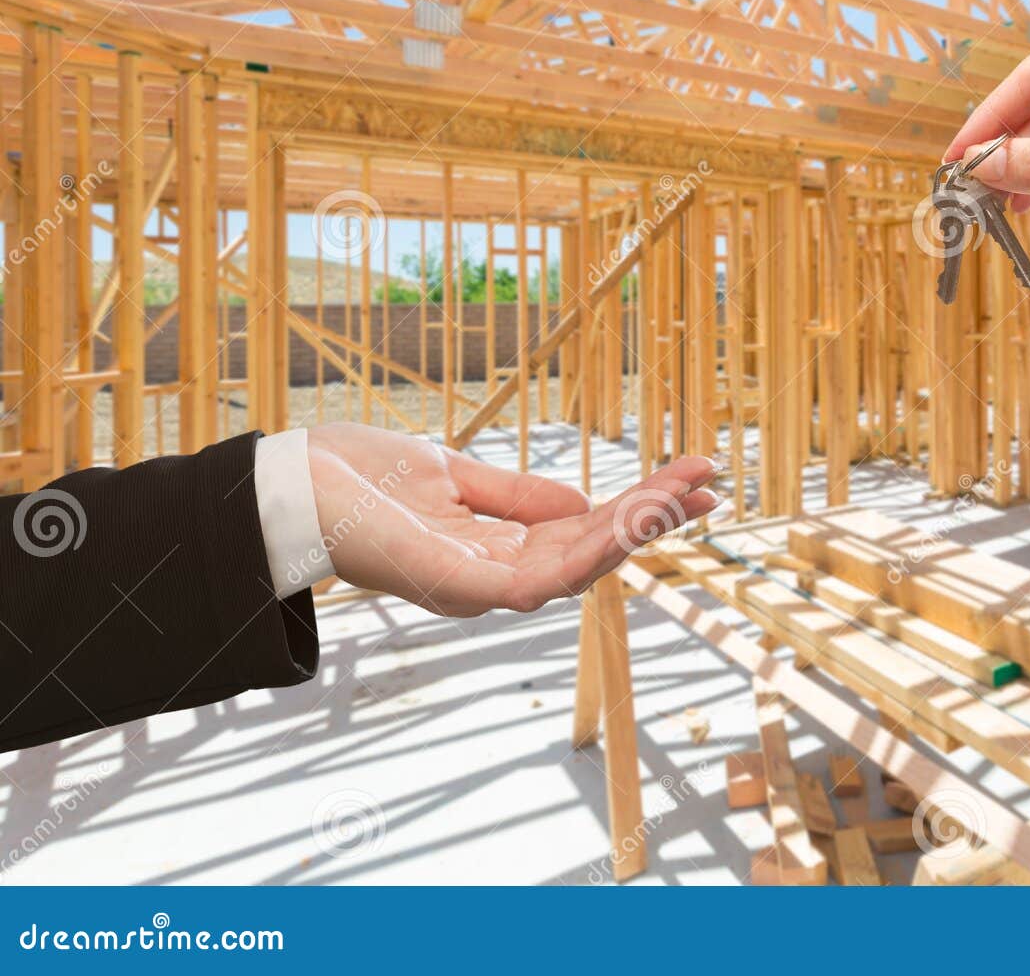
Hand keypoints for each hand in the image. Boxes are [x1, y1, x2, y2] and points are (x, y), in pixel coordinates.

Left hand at [304, 423, 719, 616]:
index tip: (692, 473)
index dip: (639, 506)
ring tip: (687, 493)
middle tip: (712, 481)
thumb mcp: (452, 474)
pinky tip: (629, 521)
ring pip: (580, 568)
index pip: (585, 531)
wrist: (285, 485)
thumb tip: (582, 504)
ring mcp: (479, 587)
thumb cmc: (356, 479)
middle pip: (595, 552)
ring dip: (637, 531)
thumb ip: (515, 494)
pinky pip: (540, 580)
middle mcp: (495, 576)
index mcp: (497, 548)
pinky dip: (591, 551)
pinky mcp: (460, 588)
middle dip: (656, 518)